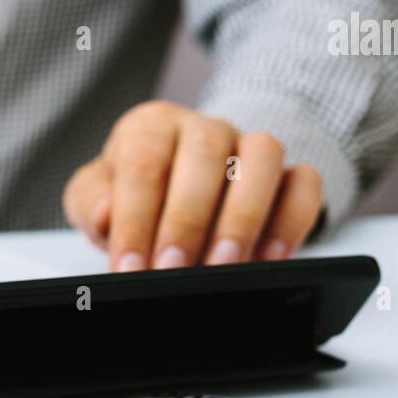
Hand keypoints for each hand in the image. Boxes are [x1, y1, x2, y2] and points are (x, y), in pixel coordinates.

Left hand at [63, 101, 323, 271]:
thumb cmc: (136, 197)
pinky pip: (306, 182)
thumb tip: (104, 212)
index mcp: (150, 127)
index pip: (143, 162)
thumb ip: (91, 202)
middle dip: (187, 219)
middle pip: (204, 154)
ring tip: (223, 265)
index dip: (136, 218)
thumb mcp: (97, 198)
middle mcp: (203, 128)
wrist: (180, 192)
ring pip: (262, 156)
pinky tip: (271, 257)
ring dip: (243, 215)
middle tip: (173, 270)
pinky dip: (294, 219)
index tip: (131, 266)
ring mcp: (250, 146)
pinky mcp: (289, 174)